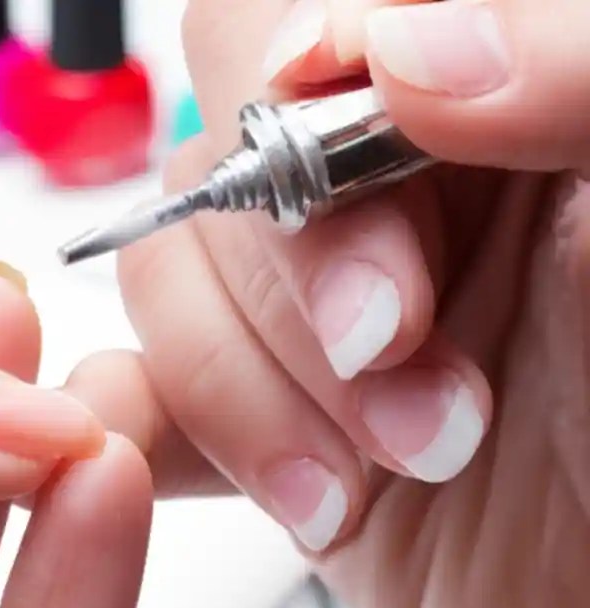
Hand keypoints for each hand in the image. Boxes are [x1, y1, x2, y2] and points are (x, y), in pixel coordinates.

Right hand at [103, 0, 587, 607]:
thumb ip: (575, 78)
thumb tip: (413, 50)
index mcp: (484, 109)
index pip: (305, 26)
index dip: (299, 85)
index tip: (343, 179)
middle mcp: (388, 202)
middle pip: (222, 160)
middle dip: (294, 277)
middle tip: (389, 354)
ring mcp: (312, 317)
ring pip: (165, 281)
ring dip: (246, 385)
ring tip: (377, 470)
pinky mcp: (264, 422)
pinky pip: (140, 395)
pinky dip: (150, 430)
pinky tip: (266, 482)